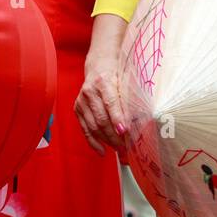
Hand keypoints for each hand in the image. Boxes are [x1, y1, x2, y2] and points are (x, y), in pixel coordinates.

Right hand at [74, 13, 129, 154]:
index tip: (125, 132)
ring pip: (93, 126)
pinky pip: (85, 129)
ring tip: (119, 149)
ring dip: (106, 140)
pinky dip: (93, 142)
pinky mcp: (78, 108)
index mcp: (104, 82)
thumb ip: (129, 101)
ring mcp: (81, 100)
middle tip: (126, 147)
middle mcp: (90, 91)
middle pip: (101, 118)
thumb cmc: (117, 74)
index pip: (111, 103)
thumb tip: (139, 123)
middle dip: (114, 135)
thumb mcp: (126, 83)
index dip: (118, 119)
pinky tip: (102, 151)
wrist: (99, 65)